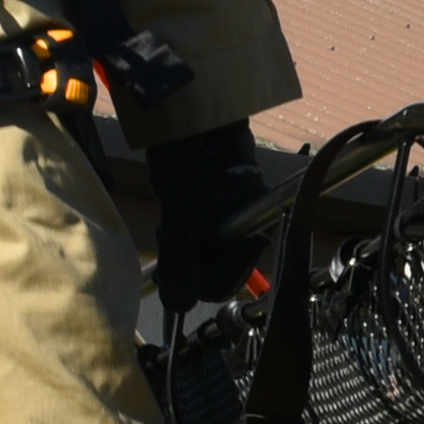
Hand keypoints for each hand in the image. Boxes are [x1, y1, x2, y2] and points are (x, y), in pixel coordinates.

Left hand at [149, 118, 283, 305]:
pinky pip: (203, 231)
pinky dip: (186, 225)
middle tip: (170, 230)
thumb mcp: (180, 221)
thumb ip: (179, 269)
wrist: (192, 116)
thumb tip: (177, 307)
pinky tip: (177, 204)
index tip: (172, 258)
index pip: (219, 288)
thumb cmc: (192, 165)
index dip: (190, 280)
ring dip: (182, 240)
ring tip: (172, 212)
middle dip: (185, 257)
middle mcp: (253, 231)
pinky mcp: (226, 205)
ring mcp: (240, 217)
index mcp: (253, 238)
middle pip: (211, 270)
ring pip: (203, 251)